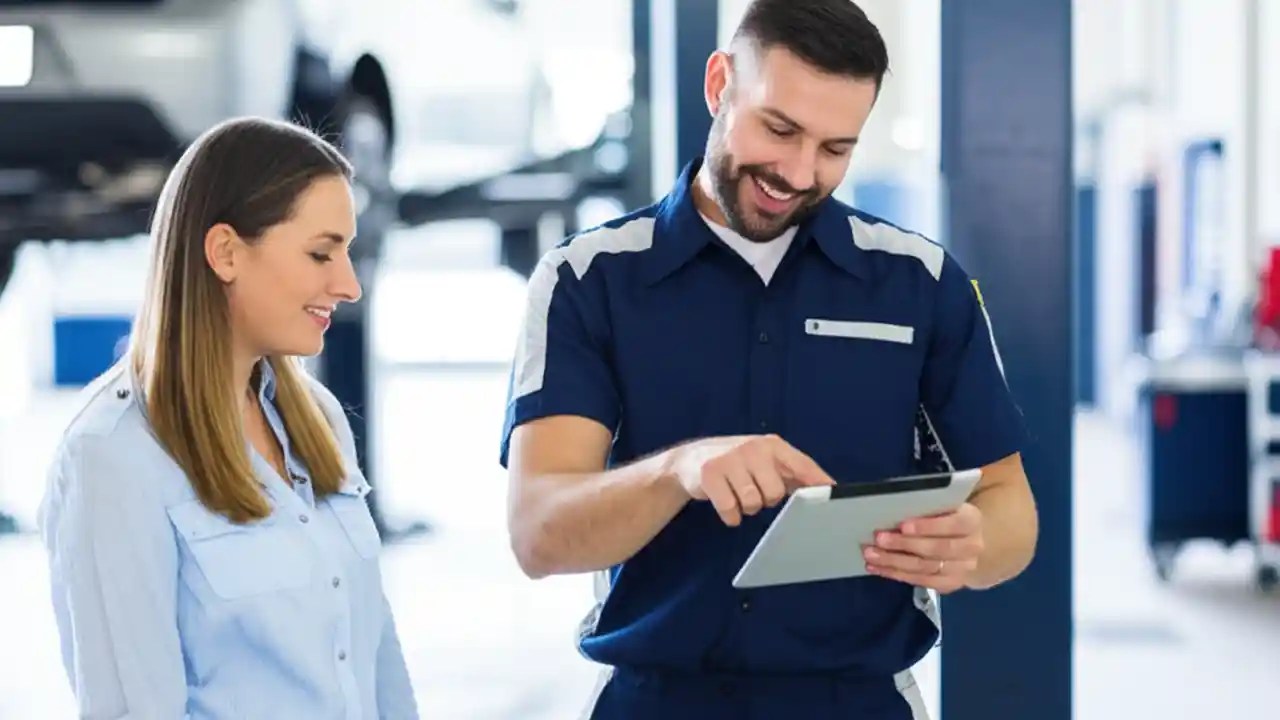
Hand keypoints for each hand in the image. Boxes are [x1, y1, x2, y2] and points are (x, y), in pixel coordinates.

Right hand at [667, 434, 835, 526]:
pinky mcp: (710, 474)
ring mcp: (730, 460)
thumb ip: (793, 473)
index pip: (802, 465)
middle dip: (766, 500)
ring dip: (746, 508)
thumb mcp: (765, 461)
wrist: (690, 459)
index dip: (818, 482)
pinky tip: (724, 501)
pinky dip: (729, 515)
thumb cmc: (738, 464)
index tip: (833, 496)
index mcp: (772, 445)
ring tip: (737, 493)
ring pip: (752, 504)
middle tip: (753, 490)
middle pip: (775, 493)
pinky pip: (730, 511)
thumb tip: (827, 488)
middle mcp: (753, 448)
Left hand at [862, 502, 983, 593]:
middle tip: (878, 539)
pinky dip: (897, 575)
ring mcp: (962, 569)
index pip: (953, 524)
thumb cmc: (947, 516)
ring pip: (925, 568)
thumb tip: (895, 508)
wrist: (967, 541)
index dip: (928, 526)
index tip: (903, 525)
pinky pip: (921, 581)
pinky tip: (878, 568)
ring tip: (871, 555)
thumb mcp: (945, 506)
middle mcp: (971, 547)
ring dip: (894, 562)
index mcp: (972, 521)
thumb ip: (928, 507)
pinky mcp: (950, 584)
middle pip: (936, 549)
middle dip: (904, 544)